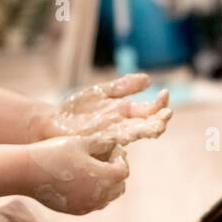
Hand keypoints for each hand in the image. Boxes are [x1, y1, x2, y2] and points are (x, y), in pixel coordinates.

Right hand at [23, 134, 128, 213]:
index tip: (111, 150)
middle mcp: (100, 196)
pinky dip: (93, 195)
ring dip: (106, 186)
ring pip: (107, 198)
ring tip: (94, 172)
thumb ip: (102, 143)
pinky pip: (93, 205)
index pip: (124, 170)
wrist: (27, 172)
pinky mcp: (76, 210)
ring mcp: (88, 205)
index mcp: (106, 177)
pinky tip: (82, 183)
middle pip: (119, 187)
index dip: (120, 159)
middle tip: (105, 161)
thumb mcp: (81, 142)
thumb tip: (114, 143)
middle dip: (116, 174)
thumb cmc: (55, 153)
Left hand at [36, 73, 171, 145]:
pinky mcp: (102, 142)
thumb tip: (148, 79)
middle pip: (150, 125)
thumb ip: (124, 86)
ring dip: (150, 131)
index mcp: (127, 113)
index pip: (152, 110)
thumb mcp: (103, 92)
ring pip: (139, 134)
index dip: (161, 103)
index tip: (164, 93)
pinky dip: (128, 137)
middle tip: (167, 113)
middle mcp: (125, 126)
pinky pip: (119, 140)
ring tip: (158, 125)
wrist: (55, 123)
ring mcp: (115, 135)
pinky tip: (135, 132)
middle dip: (161, 120)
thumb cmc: (77, 109)